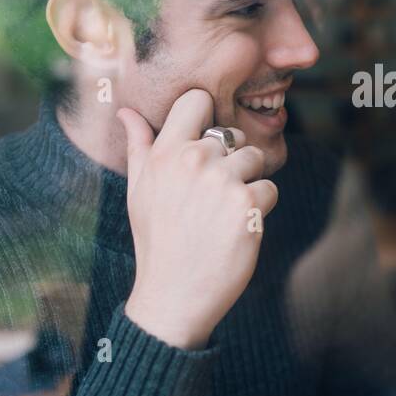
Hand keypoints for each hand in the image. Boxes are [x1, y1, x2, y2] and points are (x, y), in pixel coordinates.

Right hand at [117, 89, 278, 349]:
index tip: (204, 146)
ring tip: (222, 213)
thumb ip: (138, 145)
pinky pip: (269, 189)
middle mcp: (193, 161)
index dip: (207, 120)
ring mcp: (222, 183)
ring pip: (256, 159)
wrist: (173, 295)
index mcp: (165, 153)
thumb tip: (126, 111)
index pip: (197, 100)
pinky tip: (236, 229)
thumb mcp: (139, 190)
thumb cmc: (157, 240)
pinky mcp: (248, 206)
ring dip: (248, 183)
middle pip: (233, 135)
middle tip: (209, 199)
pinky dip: (260, 209)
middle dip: (231, 161)